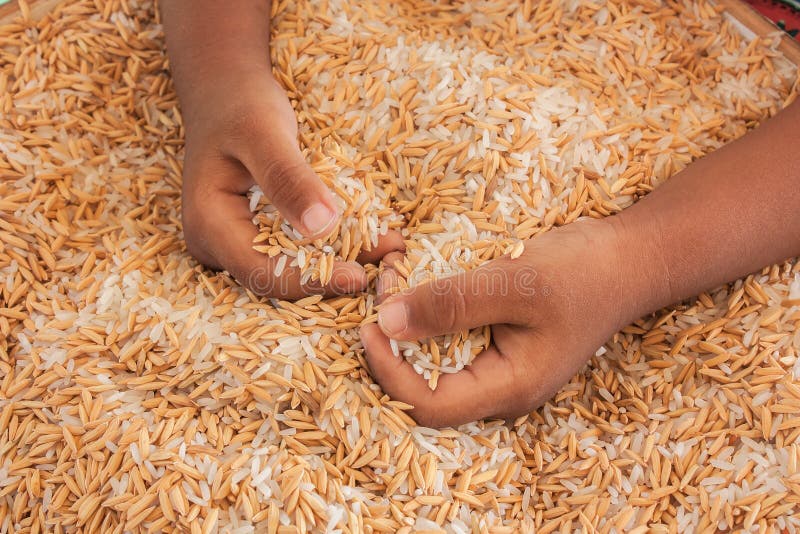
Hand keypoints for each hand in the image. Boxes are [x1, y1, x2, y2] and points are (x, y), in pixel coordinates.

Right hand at [180, 71, 401, 297]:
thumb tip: (323, 227)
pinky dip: (335, 244)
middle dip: (335, 273)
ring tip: (390, 246)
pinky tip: (373, 235)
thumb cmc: (240, 104)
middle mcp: (217, 245)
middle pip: (279, 278)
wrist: (227, 93)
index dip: (311, 281)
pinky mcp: (257, 237)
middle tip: (389, 260)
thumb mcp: (264, 133)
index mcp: (208, 225)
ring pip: (293, 267)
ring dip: (342, 259)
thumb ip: (289, 179)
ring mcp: (235, 244)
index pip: (261, 272)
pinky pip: (298, 250)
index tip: (359, 276)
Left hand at [361, 218, 633, 426]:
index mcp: (507, 388)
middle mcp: (495, 382)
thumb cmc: (585, 274)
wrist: (627, 258)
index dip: (389, 371)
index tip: (368, 324)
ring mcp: (493, 357)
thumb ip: (453, 304)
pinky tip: (414, 256)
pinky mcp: (489, 331)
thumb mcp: (517, 283)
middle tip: (386, 277)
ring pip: (427, 345)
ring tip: (397, 260)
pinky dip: (424, 292)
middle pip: (420, 377)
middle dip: (392, 331)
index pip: (428, 404)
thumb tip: (386, 321)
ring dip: (404, 305)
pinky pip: (443, 321)